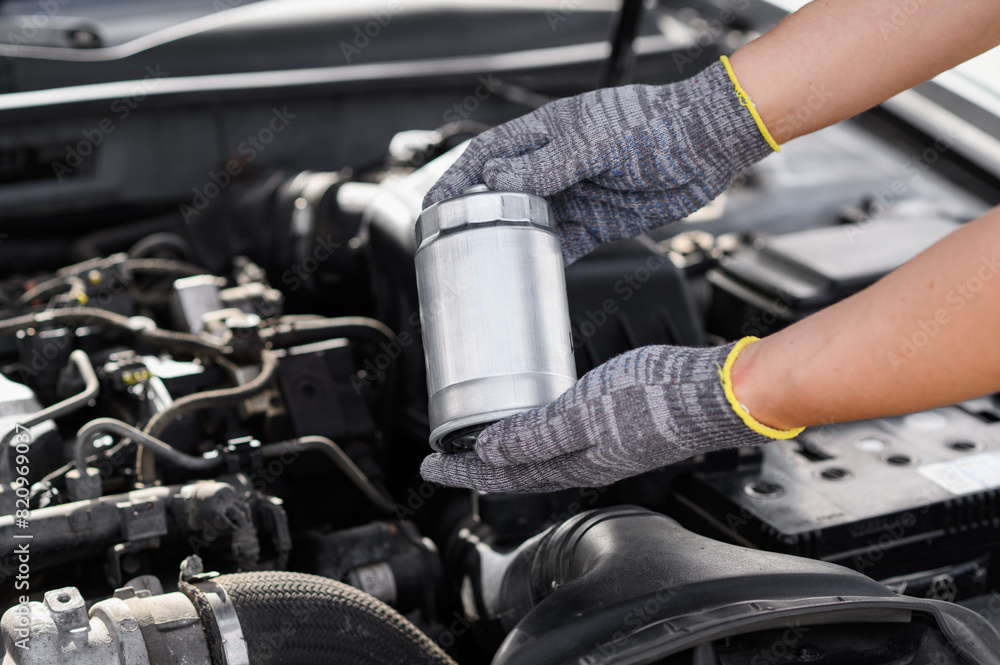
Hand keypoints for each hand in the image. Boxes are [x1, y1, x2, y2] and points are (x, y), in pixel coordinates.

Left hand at [420, 341, 798, 493]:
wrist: (714, 393)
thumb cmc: (655, 398)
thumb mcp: (582, 412)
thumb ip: (534, 435)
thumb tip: (486, 453)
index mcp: (573, 463)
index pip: (501, 474)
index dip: (461, 470)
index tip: (428, 466)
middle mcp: (586, 462)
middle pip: (516, 471)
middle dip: (475, 467)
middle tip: (441, 460)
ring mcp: (604, 447)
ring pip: (539, 459)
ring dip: (504, 455)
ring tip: (480, 446)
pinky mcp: (620, 427)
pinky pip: (563, 442)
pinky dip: (536, 438)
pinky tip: (539, 423)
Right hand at [423, 60, 774, 263]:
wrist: (706, 145)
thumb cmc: (654, 125)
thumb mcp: (591, 142)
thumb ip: (543, 165)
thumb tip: (498, 181)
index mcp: (545, 133)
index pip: (488, 157)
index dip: (458, 180)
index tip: (434, 205)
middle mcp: (556, 164)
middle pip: (505, 194)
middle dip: (480, 217)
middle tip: (456, 245)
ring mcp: (577, 193)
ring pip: (532, 223)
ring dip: (513, 242)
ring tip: (490, 265)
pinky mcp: (600, 219)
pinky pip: (566, 244)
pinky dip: (549, 259)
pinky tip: (534, 273)